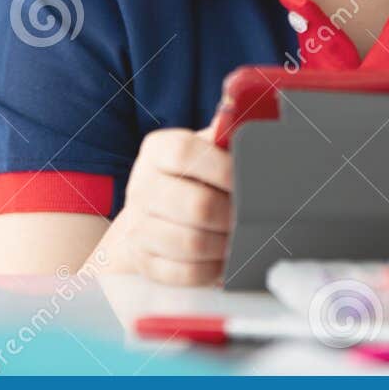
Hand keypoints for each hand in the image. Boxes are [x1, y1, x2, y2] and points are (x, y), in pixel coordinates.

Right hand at [100, 125, 232, 285]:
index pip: (185, 153)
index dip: (223, 169)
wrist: (150, 214)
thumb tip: (242, 117)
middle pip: (195, 205)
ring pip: (191, 243)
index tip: (247, 182)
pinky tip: (222, 261)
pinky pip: (183, 273)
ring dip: (224, 246)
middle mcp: (142, 186)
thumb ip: (223, 138)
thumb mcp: (203, 149)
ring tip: (238, 241)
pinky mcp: (143, 260)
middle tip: (250, 219)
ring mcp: (138, 226)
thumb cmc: (189, 178)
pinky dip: (210, 270)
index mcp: (157, 150)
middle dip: (232, 216)